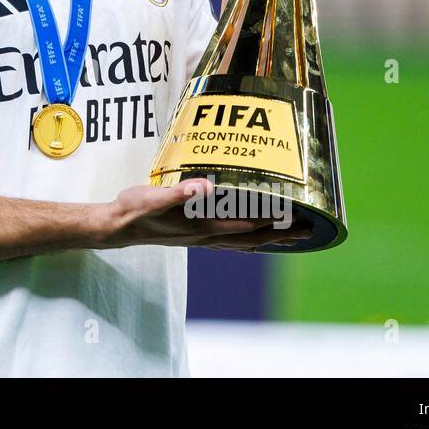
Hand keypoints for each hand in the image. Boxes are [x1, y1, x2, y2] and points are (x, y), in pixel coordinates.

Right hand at [94, 179, 310, 250]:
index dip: (273, 217)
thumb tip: (204, 185)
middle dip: (281, 234)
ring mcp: (203, 239)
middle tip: (309, 230)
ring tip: (291, 238)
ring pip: (246, 242)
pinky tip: (254, 238)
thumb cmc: (135, 210)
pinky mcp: (196, 236)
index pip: (248, 222)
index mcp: (203, 226)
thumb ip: (180, 192)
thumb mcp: (154, 197)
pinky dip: (250, 240)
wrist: (119, 227)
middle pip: (254, 237)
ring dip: (270, 240)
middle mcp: (208, 236)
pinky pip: (232, 241)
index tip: (297, 212)